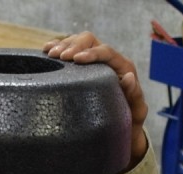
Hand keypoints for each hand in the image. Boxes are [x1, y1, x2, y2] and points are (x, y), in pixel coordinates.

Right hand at [43, 32, 147, 167]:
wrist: (122, 124)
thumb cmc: (130, 119)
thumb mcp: (137, 110)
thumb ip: (134, 94)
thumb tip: (129, 77)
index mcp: (121, 66)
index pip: (106, 51)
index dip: (91, 53)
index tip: (76, 59)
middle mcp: (107, 59)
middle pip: (89, 40)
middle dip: (73, 45)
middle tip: (60, 57)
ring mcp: (93, 60)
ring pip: (77, 41)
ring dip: (62, 44)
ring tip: (50, 53)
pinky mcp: (82, 66)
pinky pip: (69, 49)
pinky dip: (57, 46)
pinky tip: (46, 50)